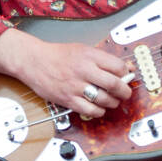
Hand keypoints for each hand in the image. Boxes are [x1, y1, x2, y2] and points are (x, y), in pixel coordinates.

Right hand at [0, 31, 133, 118]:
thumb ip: (101, 58)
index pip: (118, 66)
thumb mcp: (82, 49)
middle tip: (125, 92)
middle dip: (125, 91)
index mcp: (89, 56)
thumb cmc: (57, 55)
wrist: (33, 61)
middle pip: (114, 84)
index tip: (127, 76)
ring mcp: (76, 86)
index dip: (126, 73)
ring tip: (113, 101)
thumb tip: (122, 67)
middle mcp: (84, 70)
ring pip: (104, 99)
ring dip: (113, 102)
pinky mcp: (68, 99)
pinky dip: (99, 111)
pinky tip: (99, 108)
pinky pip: (90, 110)